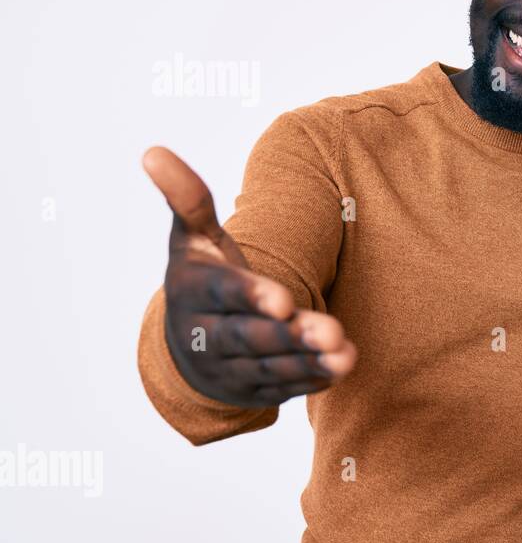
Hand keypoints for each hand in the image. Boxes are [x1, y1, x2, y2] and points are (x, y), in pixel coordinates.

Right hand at [142, 146, 356, 406]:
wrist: (187, 349)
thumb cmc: (203, 279)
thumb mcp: (193, 240)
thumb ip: (188, 200)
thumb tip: (154, 152)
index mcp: (194, 293)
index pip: (222, 295)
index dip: (251, 297)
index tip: (283, 300)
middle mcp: (207, 336)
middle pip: (250, 337)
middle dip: (290, 335)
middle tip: (331, 330)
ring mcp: (230, 369)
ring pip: (270, 367)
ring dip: (308, 361)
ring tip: (345, 353)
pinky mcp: (254, 390)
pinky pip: (283, 387)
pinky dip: (312, 378)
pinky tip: (341, 366)